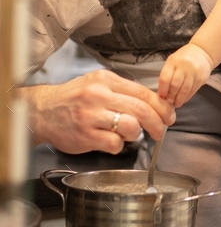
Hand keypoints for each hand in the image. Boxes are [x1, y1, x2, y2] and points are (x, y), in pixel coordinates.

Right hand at [18, 70, 175, 153]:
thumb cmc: (74, 98)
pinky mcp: (85, 135)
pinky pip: (114, 144)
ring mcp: (91, 116)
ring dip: (137, 134)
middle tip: (161, 131)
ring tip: (131, 134)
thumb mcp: (98, 84)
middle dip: (157, 122)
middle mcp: (99, 95)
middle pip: (141, 109)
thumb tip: (153, 103)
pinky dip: (119, 146)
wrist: (44, 111)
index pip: (142, 92)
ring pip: (131, 126)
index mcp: (106, 80)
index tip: (169, 115)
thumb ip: (122, 91)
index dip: (161, 106)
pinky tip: (113, 142)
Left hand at [158, 44, 212, 107]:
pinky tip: (184, 99)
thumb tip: (162, 94)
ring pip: (185, 90)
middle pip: (175, 85)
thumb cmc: (183, 59)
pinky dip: (187, 97)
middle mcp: (184, 66)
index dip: (163, 90)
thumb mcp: (172, 62)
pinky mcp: (201, 78)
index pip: (165, 78)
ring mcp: (194, 72)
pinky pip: (193, 91)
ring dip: (179, 99)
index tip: (162, 97)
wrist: (202, 53)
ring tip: (177, 103)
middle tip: (170, 101)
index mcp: (173, 61)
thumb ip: (167, 76)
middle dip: (171, 96)